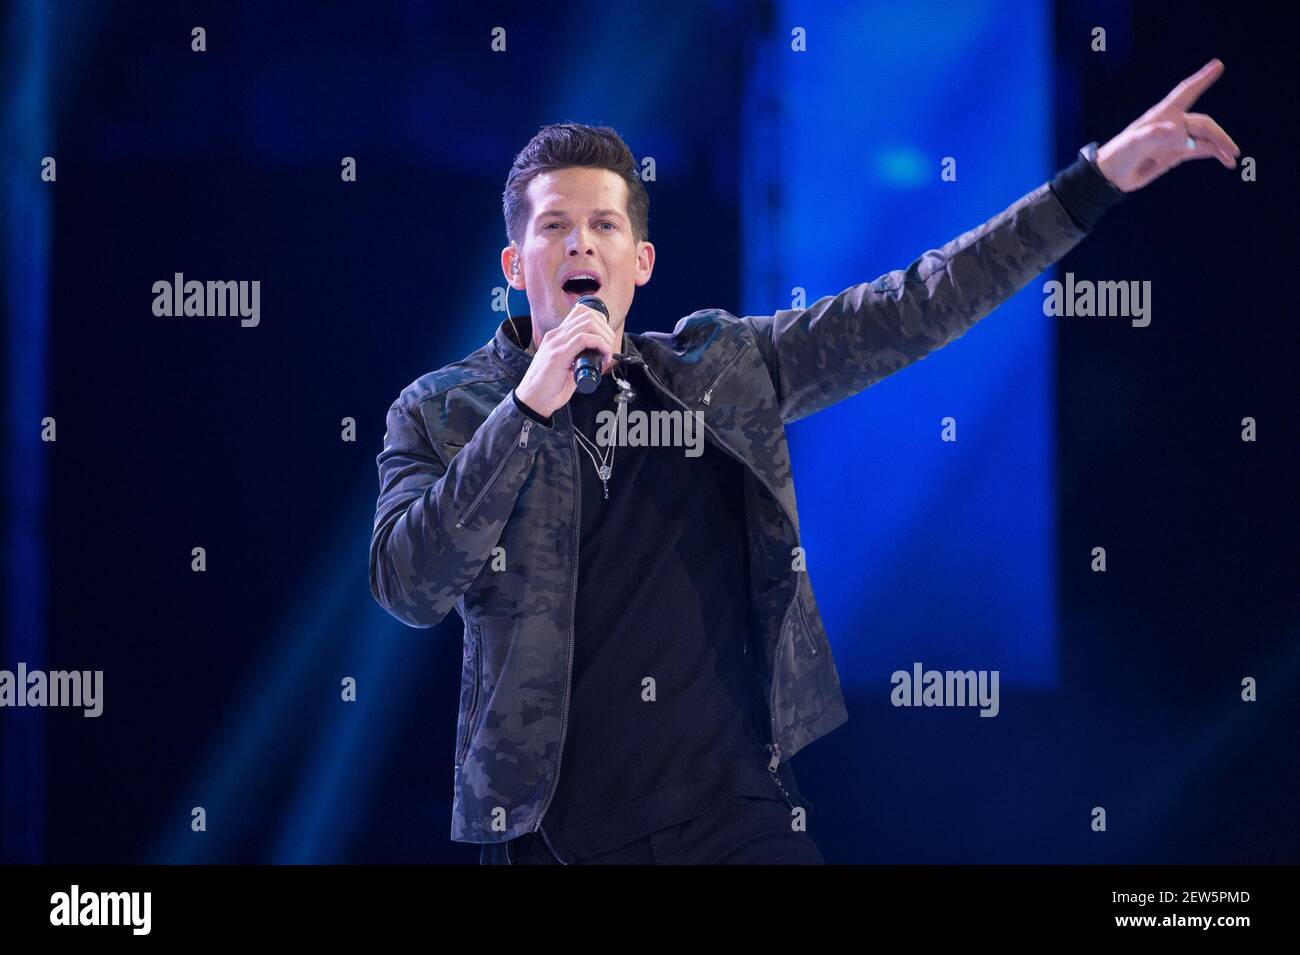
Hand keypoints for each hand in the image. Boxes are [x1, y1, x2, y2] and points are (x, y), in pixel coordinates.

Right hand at [514, 303, 618, 418]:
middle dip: (606, 329)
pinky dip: (600, 345)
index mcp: (556, 337)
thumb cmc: (547, 388)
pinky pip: (584, 339)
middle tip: (609, 348)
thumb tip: (596, 360)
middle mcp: (556, 335)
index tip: (606, 339)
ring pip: (588, 323)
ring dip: (605, 336)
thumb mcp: (566, 368)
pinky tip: (603, 357)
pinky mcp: (559, 354)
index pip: (580, 313)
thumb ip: (578, 360)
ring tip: (607, 352)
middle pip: (588, 315)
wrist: (532, 401)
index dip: (599, 322)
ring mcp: (556, 343)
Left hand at [1094, 58, 1239, 192]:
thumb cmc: (1118, 155)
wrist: (1110, 176)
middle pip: (1203, 124)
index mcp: (1162, 116)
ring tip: (1232, 158)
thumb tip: (1176, 130)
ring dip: (1219, 146)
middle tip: (1232, 150)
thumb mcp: (1132, 144)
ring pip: (1205, 138)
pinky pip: (1199, 150)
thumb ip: (1152, 136)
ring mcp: (1176, 139)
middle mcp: (1173, 124)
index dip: (1201, 79)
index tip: (1217, 65)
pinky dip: (1213, 153)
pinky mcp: (1175, 154)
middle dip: (1218, 135)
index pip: (1185, 92)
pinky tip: (1224, 160)